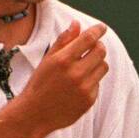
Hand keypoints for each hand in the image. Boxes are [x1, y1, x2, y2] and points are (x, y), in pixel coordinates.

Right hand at [17, 21, 107, 135]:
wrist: (35, 114)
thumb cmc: (39, 83)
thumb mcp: (47, 59)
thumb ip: (64, 40)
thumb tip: (77, 23)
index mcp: (63, 60)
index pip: (88, 39)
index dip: (98, 30)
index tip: (102, 27)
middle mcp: (75, 73)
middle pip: (101, 51)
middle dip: (98, 46)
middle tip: (91, 47)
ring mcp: (84, 88)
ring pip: (103, 66)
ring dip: (97, 62)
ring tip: (84, 66)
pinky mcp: (89, 100)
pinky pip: (98, 83)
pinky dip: (92, 80)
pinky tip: (78, 85)